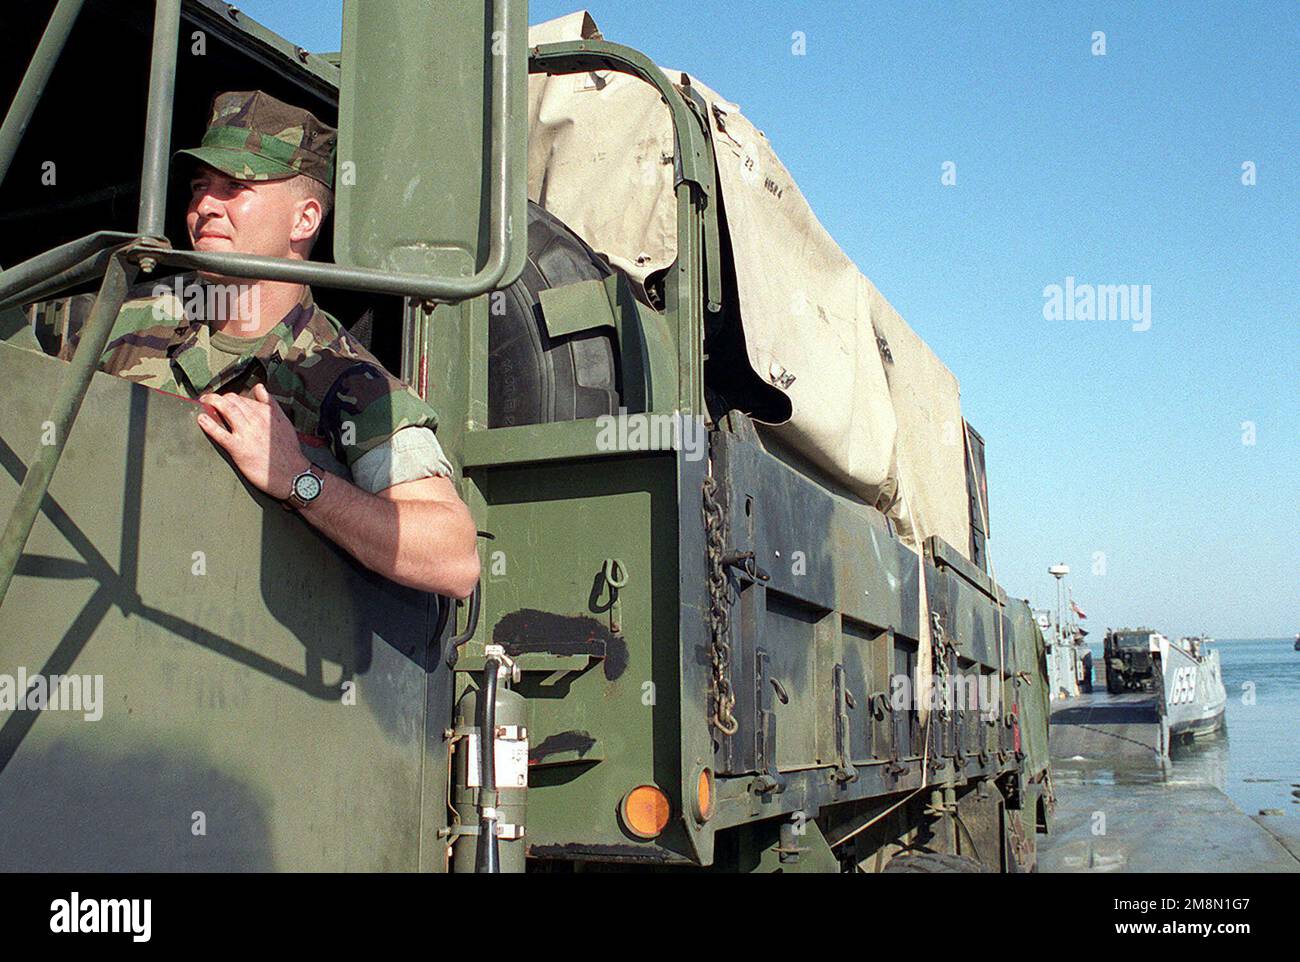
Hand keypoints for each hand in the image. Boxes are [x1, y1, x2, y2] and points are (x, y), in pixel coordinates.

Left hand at [197, 383, 308, 499]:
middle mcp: (257, 420)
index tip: (224, 400)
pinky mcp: (239, 449)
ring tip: (203, 402)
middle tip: (209, 399)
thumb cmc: (289, 451)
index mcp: (268, 413)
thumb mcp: (285, 422)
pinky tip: (201, 419)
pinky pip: (221, 434)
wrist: (293, 474)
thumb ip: (271, 404)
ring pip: (227, 410)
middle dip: (219, 398)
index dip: (231, 398)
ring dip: (212, 402)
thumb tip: (260, 388)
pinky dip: (209, 425)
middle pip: (233, 401)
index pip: (244, 398)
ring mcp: (247, 434)